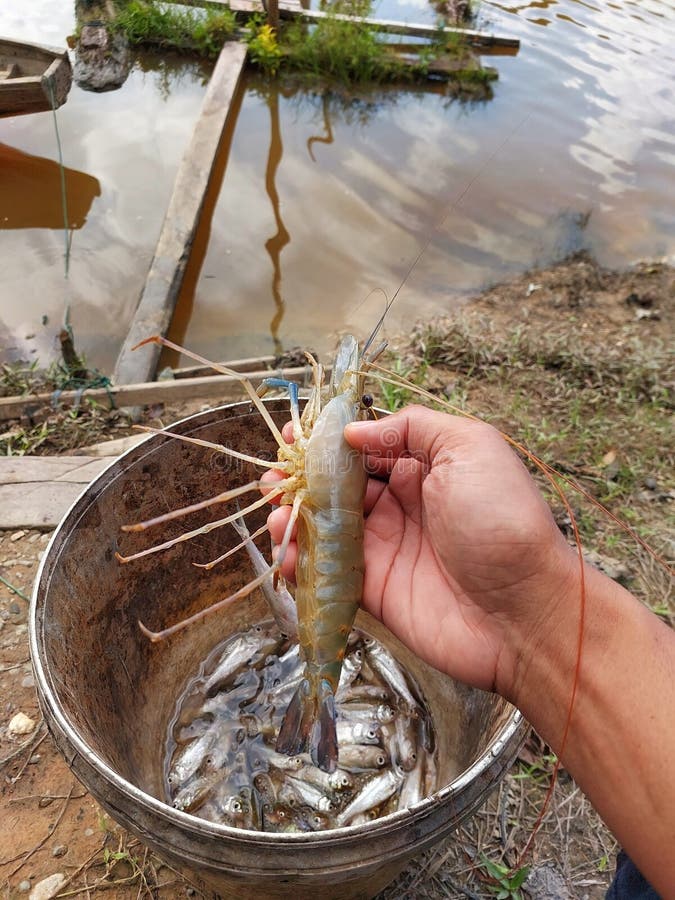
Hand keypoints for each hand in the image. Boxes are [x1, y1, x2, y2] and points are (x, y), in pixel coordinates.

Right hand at [266, 405, 578, 699]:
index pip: (364, 448)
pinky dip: (300, 560)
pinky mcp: (374, 590)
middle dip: (301, 478)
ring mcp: (385, 548)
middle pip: (337, 487)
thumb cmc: (504, 521)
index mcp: (423, 468)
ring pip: (326, 527)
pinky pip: (328, 570)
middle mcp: (401, 505)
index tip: (295, 436)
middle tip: (274, 476)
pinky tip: (284, 549)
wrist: (524, 610)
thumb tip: (354, 431)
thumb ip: (412, 428)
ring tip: (272, 509)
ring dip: (294, 516)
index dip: (327, 442)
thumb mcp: (469, 448)